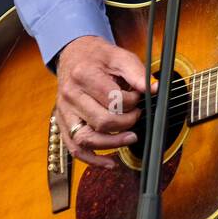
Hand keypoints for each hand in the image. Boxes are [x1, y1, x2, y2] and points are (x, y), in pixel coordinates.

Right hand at [54, 35, 155, 167]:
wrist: (74, 55)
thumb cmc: (98, 57)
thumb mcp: (120, 56)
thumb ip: (137, 73)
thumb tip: (154, 89)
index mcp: (84, 75)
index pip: (113, 99)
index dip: (132, 102)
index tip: (139, 97)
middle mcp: (70, 95)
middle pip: (101, 121)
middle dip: (126, 122)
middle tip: (137, 115)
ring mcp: (64, 111)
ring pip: (85, 139)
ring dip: (112, 144)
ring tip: (131, 138)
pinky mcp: (63, 124)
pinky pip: (74, 148)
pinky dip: (92, 160)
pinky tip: (110, 163)